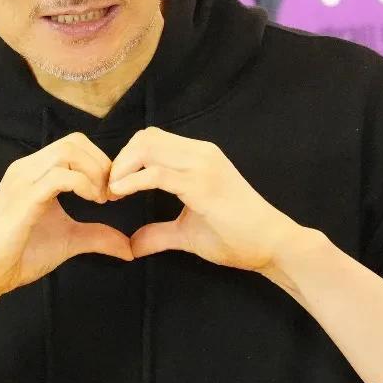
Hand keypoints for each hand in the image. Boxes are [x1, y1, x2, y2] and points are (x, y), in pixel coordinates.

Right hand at [0, 133, 132, 301]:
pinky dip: (85, 183)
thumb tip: (128, 247)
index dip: (100, 162)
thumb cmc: (17, 256)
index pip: (74, 145)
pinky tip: (93, 201)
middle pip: (74, 141)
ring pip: (68, 151)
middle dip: (102, 163)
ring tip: (103, 198)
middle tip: (112, 194)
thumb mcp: (67, 241)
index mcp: (34, 172)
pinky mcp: (24, 197)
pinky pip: (61, 175)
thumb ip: (96, 237)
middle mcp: (26, 168)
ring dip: (95, 171)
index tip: (112, 192)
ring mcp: (23, 180)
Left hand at [108, 126, 306, 272]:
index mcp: (199, 156)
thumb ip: (159, 233)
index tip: (114, 186)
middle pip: (145, 137)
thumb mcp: (188, 233)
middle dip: (120, 160)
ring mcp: (202, 165)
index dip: (126, 158)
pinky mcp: (202, 184)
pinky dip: (132, 180)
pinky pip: (157, 172)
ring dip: (122, 167)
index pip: (151, 139)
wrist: (274, 245)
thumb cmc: (237, 237)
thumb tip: (132, 244)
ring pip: (148, 147)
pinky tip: (121, 193)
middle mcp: (201, 153)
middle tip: (108, 189)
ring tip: (112, 192)